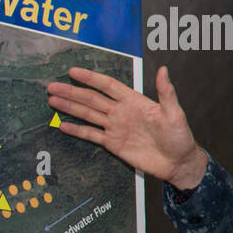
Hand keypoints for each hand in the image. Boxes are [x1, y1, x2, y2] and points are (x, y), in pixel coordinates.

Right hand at [46, 66, 206, 187]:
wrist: (179, 163)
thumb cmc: (180, 137)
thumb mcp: (175, 113)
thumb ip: (166, 93)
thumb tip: (163, 69)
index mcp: (135, 102)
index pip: (108, 86)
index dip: (91, 78)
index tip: (74, 71)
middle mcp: (122, 112)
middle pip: (92, 99)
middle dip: (72, 92)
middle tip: (52, 86)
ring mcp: (116, 127)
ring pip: (88, 114)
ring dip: (70, 107)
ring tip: (52, 100)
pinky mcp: (114, 143)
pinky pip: (92, 135)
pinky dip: (77, 130)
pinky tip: (63, 124)